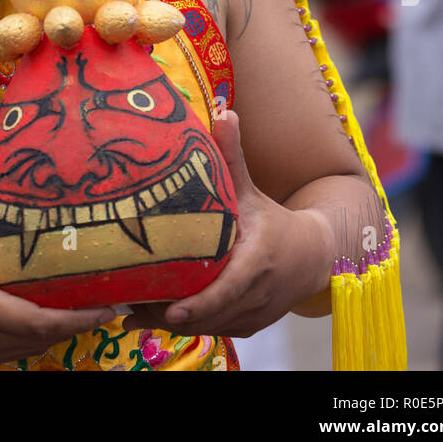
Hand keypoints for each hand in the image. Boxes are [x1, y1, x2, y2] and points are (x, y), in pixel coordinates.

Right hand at [0, 152, 117, 370]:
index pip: (45, 321)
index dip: (81, 316)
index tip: (111, 304)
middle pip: (49, 338)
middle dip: (82, 322)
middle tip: (112, 301)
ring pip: (34, 348)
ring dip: (62, 332)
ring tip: (87, 308)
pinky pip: (16, 353)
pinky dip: (37, 339)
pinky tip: (44, 321)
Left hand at [122, 111, 332, 338]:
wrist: (312, 256)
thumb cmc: (271, 220)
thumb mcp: (251, 189)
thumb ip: (234, 155)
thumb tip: (224, 111)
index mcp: (258, 261)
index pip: (228, 289)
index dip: (200, 303)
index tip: (171, 309)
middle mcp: (257, 294)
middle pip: (210, 315)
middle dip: (170, 315)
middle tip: (129, 306)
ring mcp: (253, 315)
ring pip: (208, 327)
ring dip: (172, 324)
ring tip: (131, 310)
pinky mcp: (247, 326)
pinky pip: (214, 331)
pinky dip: (185, 327)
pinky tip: (150, 317)